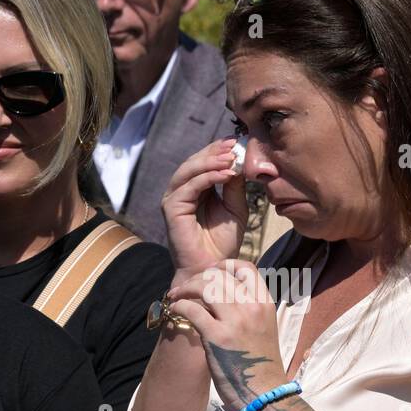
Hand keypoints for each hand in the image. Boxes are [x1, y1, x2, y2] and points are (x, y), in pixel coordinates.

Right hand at [162, 139, 246, 277]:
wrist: (214, 268)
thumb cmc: (224, 243)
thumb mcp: (236, 209)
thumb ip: (235, 187)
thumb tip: (238, 161)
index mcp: (196, 190)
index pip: (203, 163)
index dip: (217, 151)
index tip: (236, 142)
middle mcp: (182, 192)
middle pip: (194, 162)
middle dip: (213, 152)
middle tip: (233, 145)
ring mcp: (174, 199)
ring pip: (188, 171)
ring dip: (210, 161)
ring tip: (230, 158)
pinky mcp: (172, 208)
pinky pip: (189, 186)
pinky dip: (208, 177)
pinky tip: (226, 174)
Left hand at [166, 260, 286, 410]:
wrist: (264, 394)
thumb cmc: (261, 365)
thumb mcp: (264, 328)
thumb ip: (249, 308)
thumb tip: (226, 292)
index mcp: (265, 304)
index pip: (246, 267)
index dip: (224, 265)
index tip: (210, 272)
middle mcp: (252, 307)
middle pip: (219, 274)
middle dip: (197, 278)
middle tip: (185, 288)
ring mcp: (235, 321)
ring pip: (205, 286)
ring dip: (185, 289)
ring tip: (175, 296)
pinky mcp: (217, 337)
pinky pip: (192, 310)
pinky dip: (179, 306)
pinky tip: (174, 311)